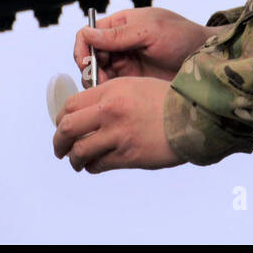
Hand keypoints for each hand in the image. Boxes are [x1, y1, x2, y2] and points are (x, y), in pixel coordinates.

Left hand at [52, 77, 181, 172]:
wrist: (194, 115)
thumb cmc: (169, 100)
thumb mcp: (136, 85)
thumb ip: (112, 97)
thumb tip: (92, 112)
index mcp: (111, 90)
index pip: (71, 104)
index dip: (61, 117)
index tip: (62, 125)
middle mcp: (110, 111)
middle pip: (67, 127)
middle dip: (58, 141)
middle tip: (59, 148)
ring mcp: (118, 134)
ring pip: (79, 150)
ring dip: (73, 159)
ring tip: (75, 162)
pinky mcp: (128, 155)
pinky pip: (99, 164)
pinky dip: (91, 167)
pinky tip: (93, 166)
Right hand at [74, 6, 213, 85]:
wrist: (205, 61)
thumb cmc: (183, 37)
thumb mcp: (150, 31)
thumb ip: (118, 35)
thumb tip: (87, 34)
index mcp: (121, 25)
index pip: (88, 34)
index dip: (82, 48)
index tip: (86, 63)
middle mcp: (119, 45)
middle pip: (90, 57)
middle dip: (89, 70)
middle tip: (100, 81)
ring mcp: (126, 65)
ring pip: (98, 75)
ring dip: (98, 83)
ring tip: (108, 90)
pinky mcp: (133, 83)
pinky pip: (112, 89)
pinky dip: (108, 94)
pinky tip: (116, 98)